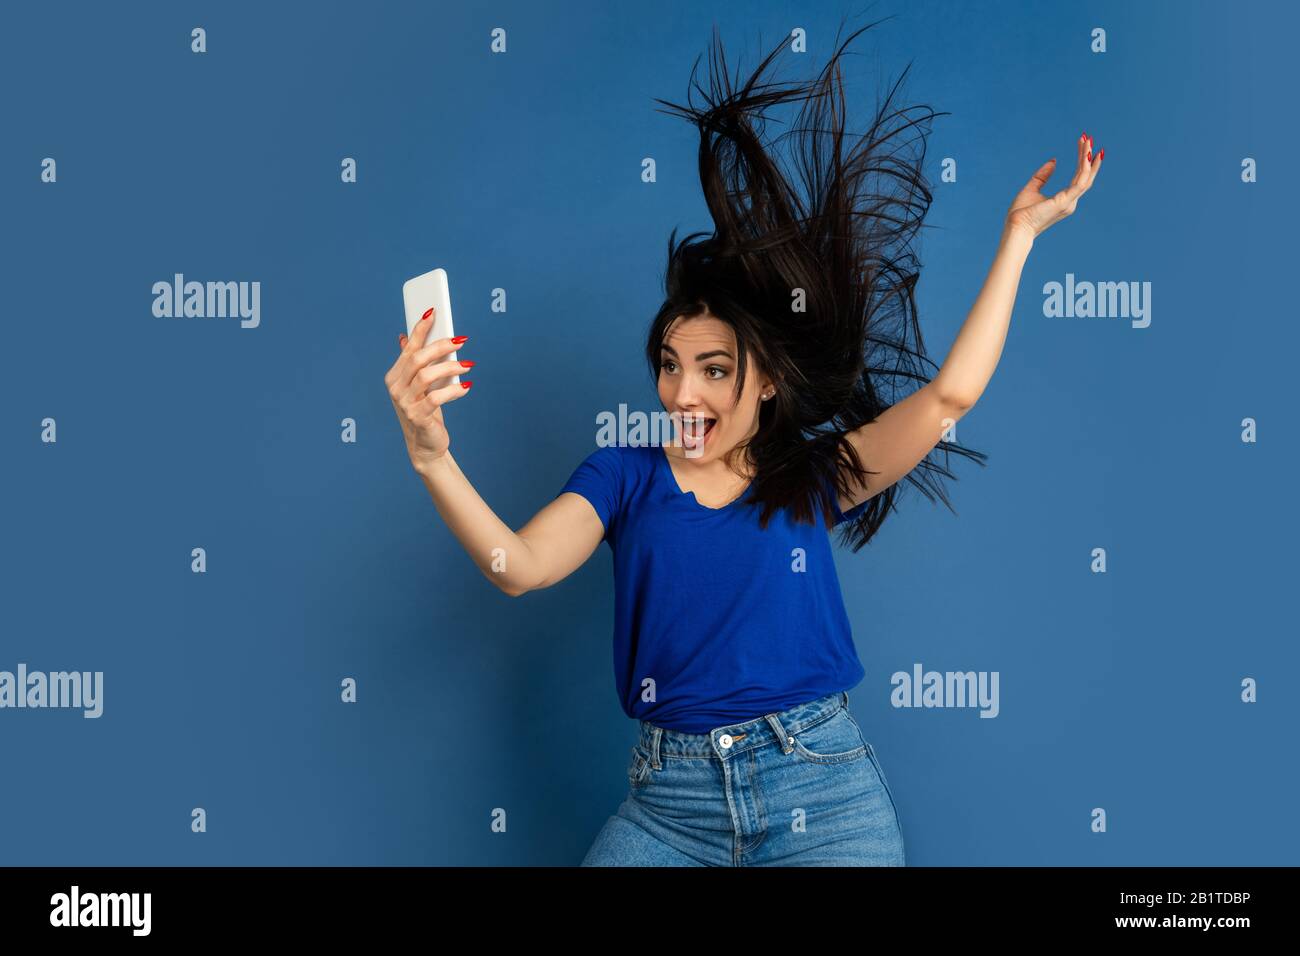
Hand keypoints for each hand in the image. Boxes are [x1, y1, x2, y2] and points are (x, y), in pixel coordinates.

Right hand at [384, 308, 473, 473]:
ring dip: (450, 367)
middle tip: (461, 341)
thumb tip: (405, 336)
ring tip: (468, 365)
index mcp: (395, 376)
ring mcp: (404, 403)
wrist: (425, 445)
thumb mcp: (419, 386)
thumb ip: (413, 363)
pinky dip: (454, 390)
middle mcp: (396, 388)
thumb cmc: (424, 411)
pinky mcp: (417, 417)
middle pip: (417, 359)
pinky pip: (437, 398)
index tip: (433, 311)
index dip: (420, 328)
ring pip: (427, 376)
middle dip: (440, 346)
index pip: (408, 347)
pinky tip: (466, 387)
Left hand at [1005, 131, 1103, 240]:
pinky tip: (1086, 154)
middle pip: (1085, 176)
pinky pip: (1080, 181)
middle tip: (1090, 139)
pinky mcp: (1065, 202)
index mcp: (1064, 200)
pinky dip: (1084, 167)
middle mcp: (1070, 202)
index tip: (1084, 145)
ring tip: (1088, 141)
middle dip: (1089, 157)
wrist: (1015, 227)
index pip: (1079, 178)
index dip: (1083, 162)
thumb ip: (1043, 175)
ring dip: (1088, 158)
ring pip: (1085, 176)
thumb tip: (1054, 160)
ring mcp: (1069, 202)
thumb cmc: (1021, 213)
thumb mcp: (1032, 188)